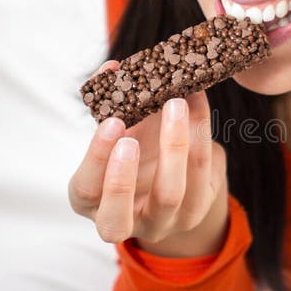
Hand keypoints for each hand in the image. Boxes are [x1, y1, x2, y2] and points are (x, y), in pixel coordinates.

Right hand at [69, 60, 228, 256]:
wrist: (175, 169)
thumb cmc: (135, 149)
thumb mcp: (118, 132)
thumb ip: (111, 103)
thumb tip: (113, 68)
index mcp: (95, 203)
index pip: (87, 191)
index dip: (97, 158)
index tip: (112, 122)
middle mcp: (128, 222)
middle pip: (120, 217)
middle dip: (123, 178)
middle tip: (133, 137)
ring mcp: (165, 221)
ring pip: (171, 195)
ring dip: (175, 146)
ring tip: (179, 101)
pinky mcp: (199, 208)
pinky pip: (202, 175)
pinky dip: (201, 135)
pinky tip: (198, 103)